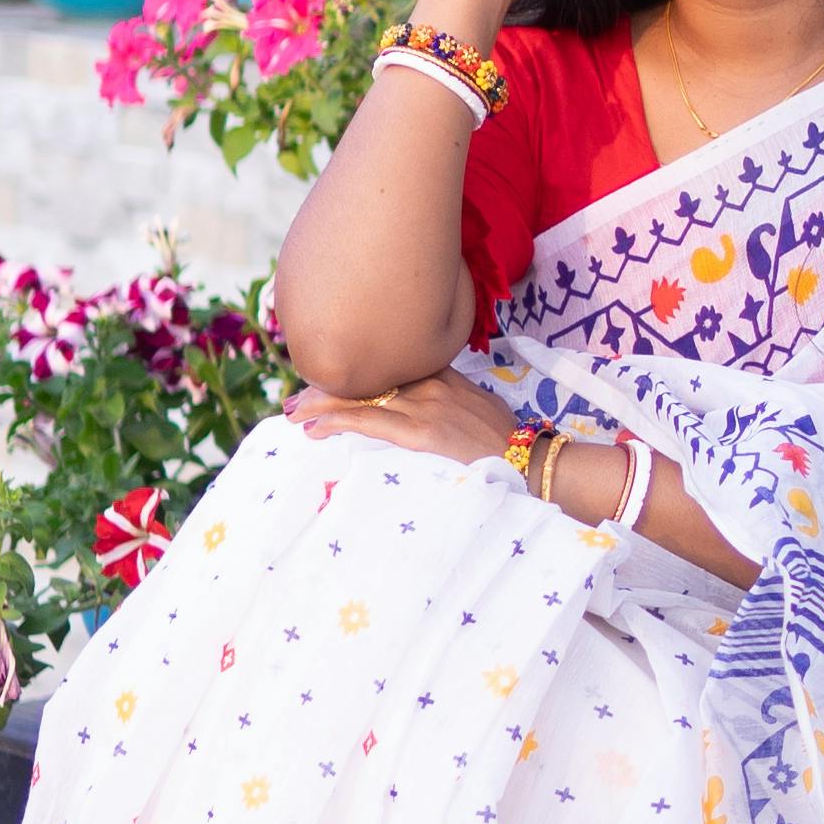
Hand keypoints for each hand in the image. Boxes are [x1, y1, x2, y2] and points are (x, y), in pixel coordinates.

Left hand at [288, 372, 520, 467]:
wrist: (530, 460)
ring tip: (293, 413)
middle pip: (367, 376)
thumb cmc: (508, 440)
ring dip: (321, 404)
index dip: (354, 372)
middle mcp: (430, 384)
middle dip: (327, 386)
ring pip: (361, 396)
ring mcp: (425, 406)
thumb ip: (453, 396)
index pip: (388, 364)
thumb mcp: (480, 405)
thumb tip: (433, 403)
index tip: (328, 378)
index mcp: (443, 375)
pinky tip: (314, 427)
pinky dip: (337, 422)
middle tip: (296, 397)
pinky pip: (369, 421)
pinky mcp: (421, 433)